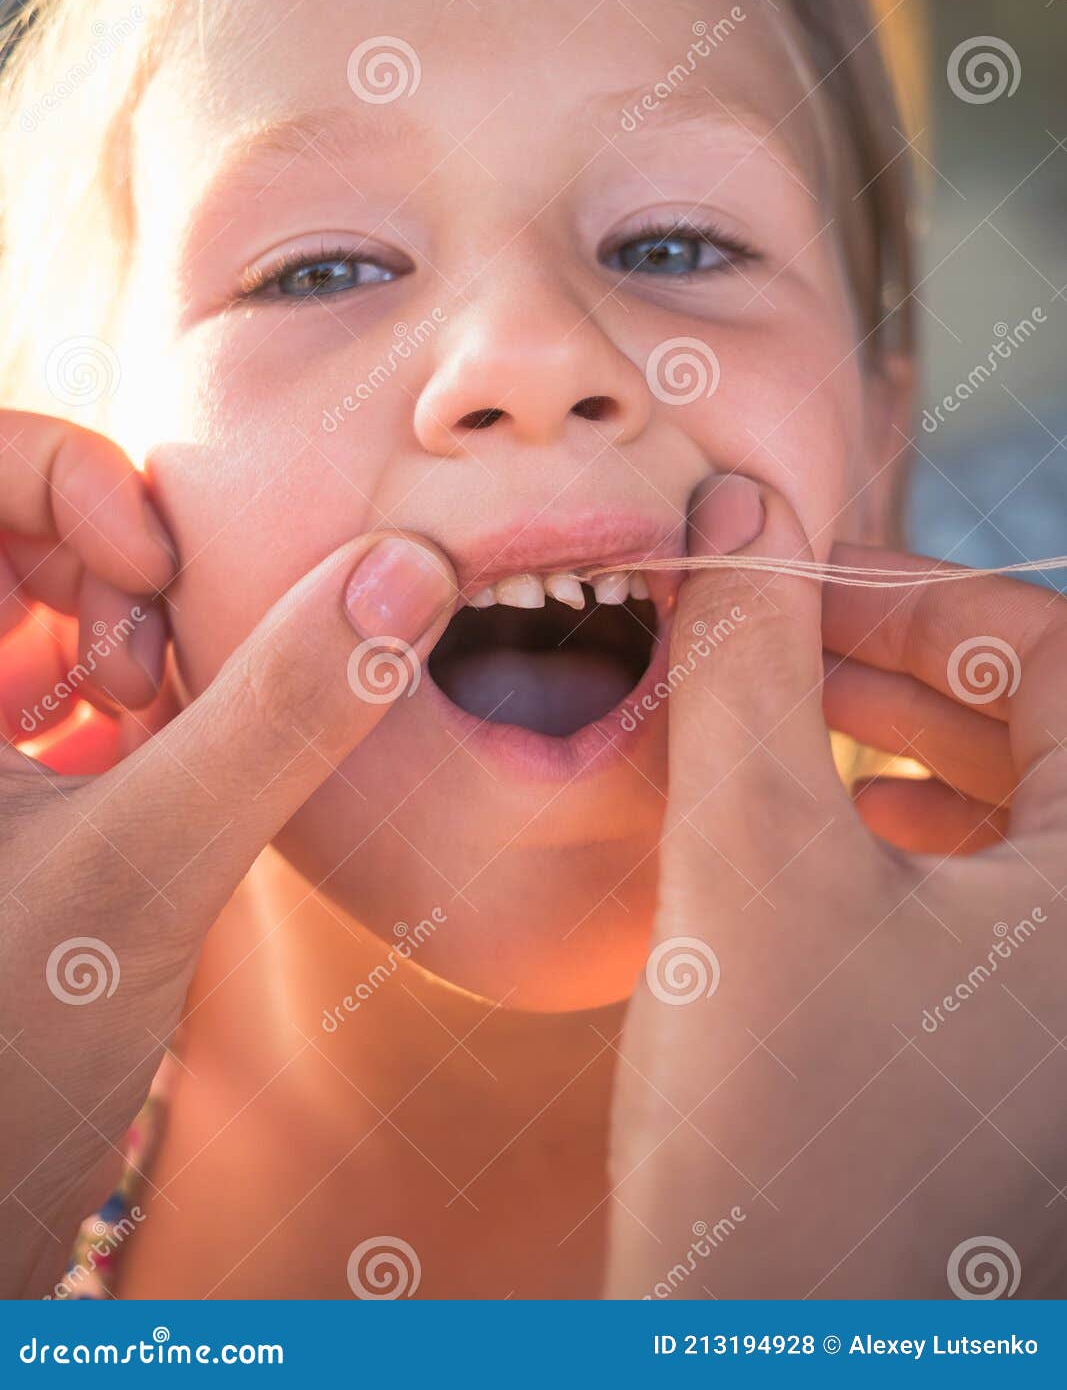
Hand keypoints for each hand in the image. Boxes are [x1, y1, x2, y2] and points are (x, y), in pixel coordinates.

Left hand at [0, 412, 456, 1295]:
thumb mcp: (147, 869)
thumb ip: (281, 716)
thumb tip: (413, 569)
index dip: (61, 473)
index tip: (155, 562)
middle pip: (16, 525)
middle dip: (108, 567)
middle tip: (161, 667)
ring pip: (44, 595)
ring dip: (124, 634)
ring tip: (156, 725)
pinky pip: (56, 670)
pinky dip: (124, 692)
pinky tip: (150, 761)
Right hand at [607, 475, 1066, 1298]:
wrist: (766, 1368)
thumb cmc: (781, 1133)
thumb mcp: (751, 858)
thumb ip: (748, 658)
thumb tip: (740, 507)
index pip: (1062, 655)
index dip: (918, 593)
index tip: (793, 575)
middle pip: (1042, 729)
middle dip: (898, 663)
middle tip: (772, 631)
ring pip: (1018, 813)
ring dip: (899, 741)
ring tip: (780, 711)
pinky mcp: (1039, 1060)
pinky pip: (1004, 897)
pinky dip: (918, 833)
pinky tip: (829, 822)